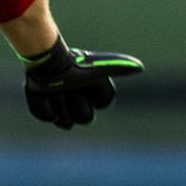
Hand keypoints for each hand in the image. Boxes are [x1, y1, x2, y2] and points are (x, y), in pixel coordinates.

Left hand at [21, 37, 143, 128]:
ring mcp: (62, 108)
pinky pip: (49, 117)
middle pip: (85, 118)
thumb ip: (118, 67)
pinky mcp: (46, 111)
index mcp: (94, 93)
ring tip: (54, 88)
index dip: (94, 93)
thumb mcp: (98, 67)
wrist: (45, 62)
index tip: (86, 80)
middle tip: (67, 86)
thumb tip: (141, 67)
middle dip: (76, 101)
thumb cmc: (72, 64)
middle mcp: (80, 102)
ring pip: (67, 123)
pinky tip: (44, 92)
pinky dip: (45, 105)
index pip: (103, 103)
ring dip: (60, 103)